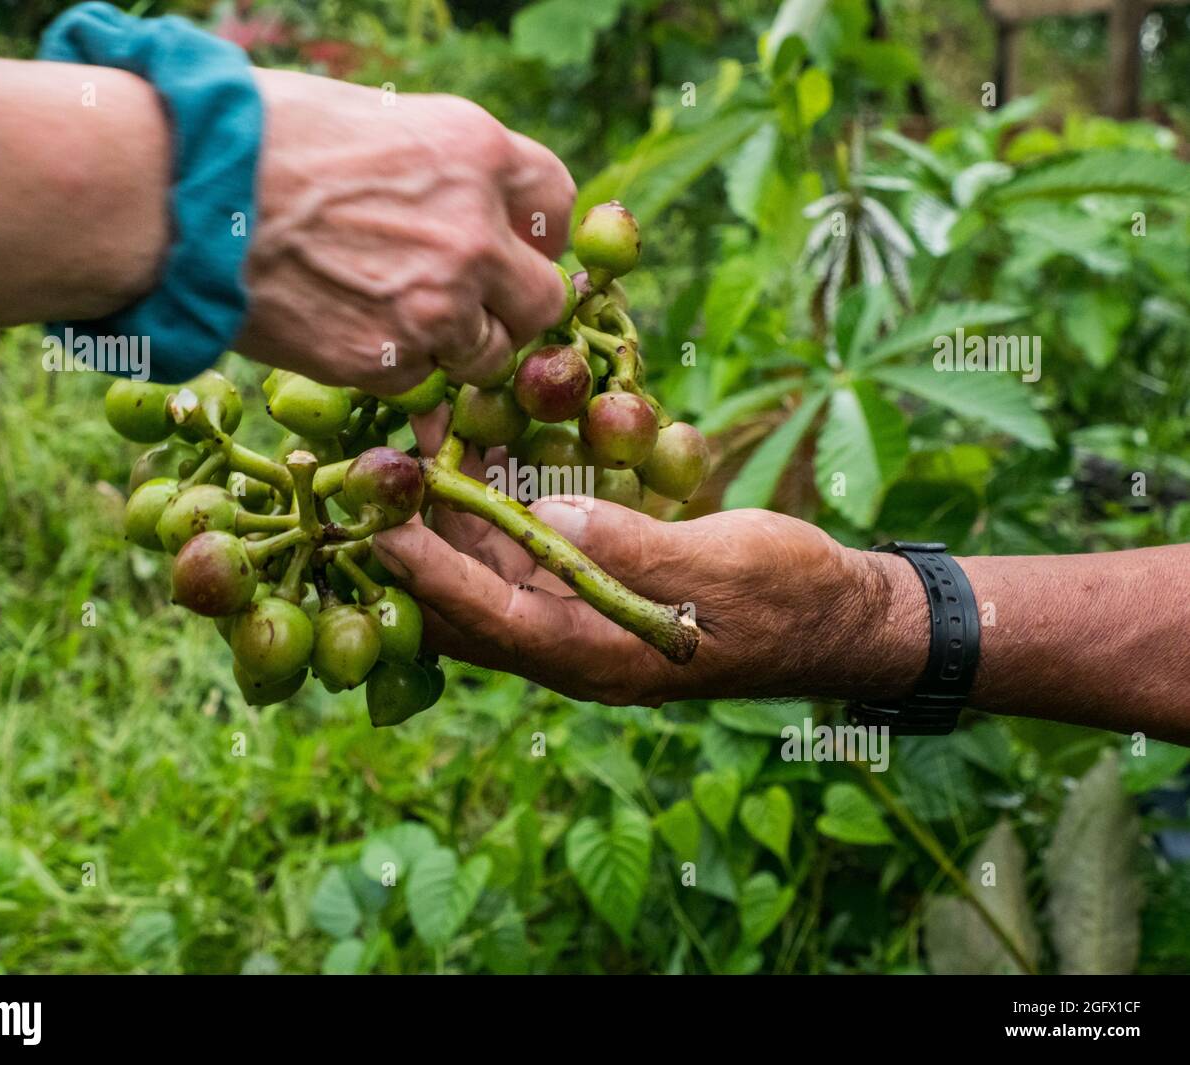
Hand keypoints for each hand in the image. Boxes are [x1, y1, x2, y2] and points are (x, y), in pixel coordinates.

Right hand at [239, 70, 575, 392]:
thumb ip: (444, 168)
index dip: (535, 232)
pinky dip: (393, 367)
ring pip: (489, 355)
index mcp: (476, 152)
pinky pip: (418, 381)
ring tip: (393, 314)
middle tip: (467, 301)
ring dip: (456, 345)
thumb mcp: (376, 120)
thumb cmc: (260, 139)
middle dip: (511, 306)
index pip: (555, 206)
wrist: (175, 192)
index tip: (512, 245)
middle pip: (543, 300)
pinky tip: (344, 327)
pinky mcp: (387, 364)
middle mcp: (474, 234)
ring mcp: (436, 308)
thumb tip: (476, 204)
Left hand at [373, 414, 928, 705]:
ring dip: (452, 514)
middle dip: (418, 536)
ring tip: (421, 439)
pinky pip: (527, 553)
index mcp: (595, 653)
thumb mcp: (720, 567)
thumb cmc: (786, 597)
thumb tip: (549, 512)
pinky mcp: (594, 590)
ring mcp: (580, 617)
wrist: (833, 617)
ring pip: (489, 571)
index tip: (373, 519)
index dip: (424, 569)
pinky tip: (485, 451)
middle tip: (379, 464)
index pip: (488, 616)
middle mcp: (571, 643)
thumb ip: (633, 547)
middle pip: (466, 599)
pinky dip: (500, 507)